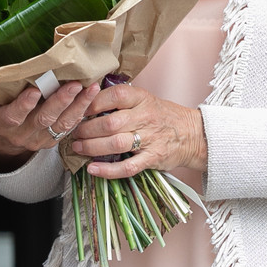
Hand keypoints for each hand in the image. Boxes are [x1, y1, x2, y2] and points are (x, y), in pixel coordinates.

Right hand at [0, 80, 98, 171]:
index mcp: (5, 125)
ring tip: (91, 88)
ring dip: (78, 106)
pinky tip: (94, 96)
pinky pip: (72, 126)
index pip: (14, 116)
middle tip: (73, 85)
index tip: (33, 91)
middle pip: (43, 119)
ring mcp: (42, 138)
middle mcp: (25, 134)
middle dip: (59, 102)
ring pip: (62, 124)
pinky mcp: (56, 138)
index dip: (23, 105)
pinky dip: (84, 111)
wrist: (6, 145)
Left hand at [70, 83, 207, 178]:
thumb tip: (88, 102)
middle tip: (73, 133)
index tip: (78, 109)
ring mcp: (150, 138)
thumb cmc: (163, 116)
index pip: (114, 96)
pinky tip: (93, 169)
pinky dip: (108, 170)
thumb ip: (122, 101)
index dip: (92, 103)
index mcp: (142, 98)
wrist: (193, 133)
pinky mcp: (152, 158)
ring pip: (116, 144)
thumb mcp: (146, 100)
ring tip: (78, 148)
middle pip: (110, 123)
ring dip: (92, 147)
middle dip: (86, 129)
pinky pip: (127, 167)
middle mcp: (146, 116)